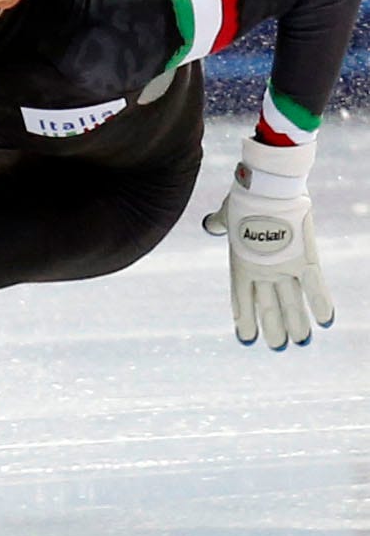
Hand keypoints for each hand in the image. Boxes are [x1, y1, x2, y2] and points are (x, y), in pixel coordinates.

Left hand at [201, 136, 334, 348]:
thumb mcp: (227, 215)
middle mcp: (261, 271)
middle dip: (273, 329)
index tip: (247, 338)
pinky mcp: (305, 259)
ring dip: (297, 325)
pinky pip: (315, 287)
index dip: (245, 319)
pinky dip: (322, 304)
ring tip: (299, 343)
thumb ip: (219, 224)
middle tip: (276, 347)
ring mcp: (283, 267)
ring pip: (291, 303)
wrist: (266, 189)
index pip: (241, 299)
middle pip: (268, 307)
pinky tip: (326, 322)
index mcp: (240, 264)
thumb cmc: (245, 198)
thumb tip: (210, 224)